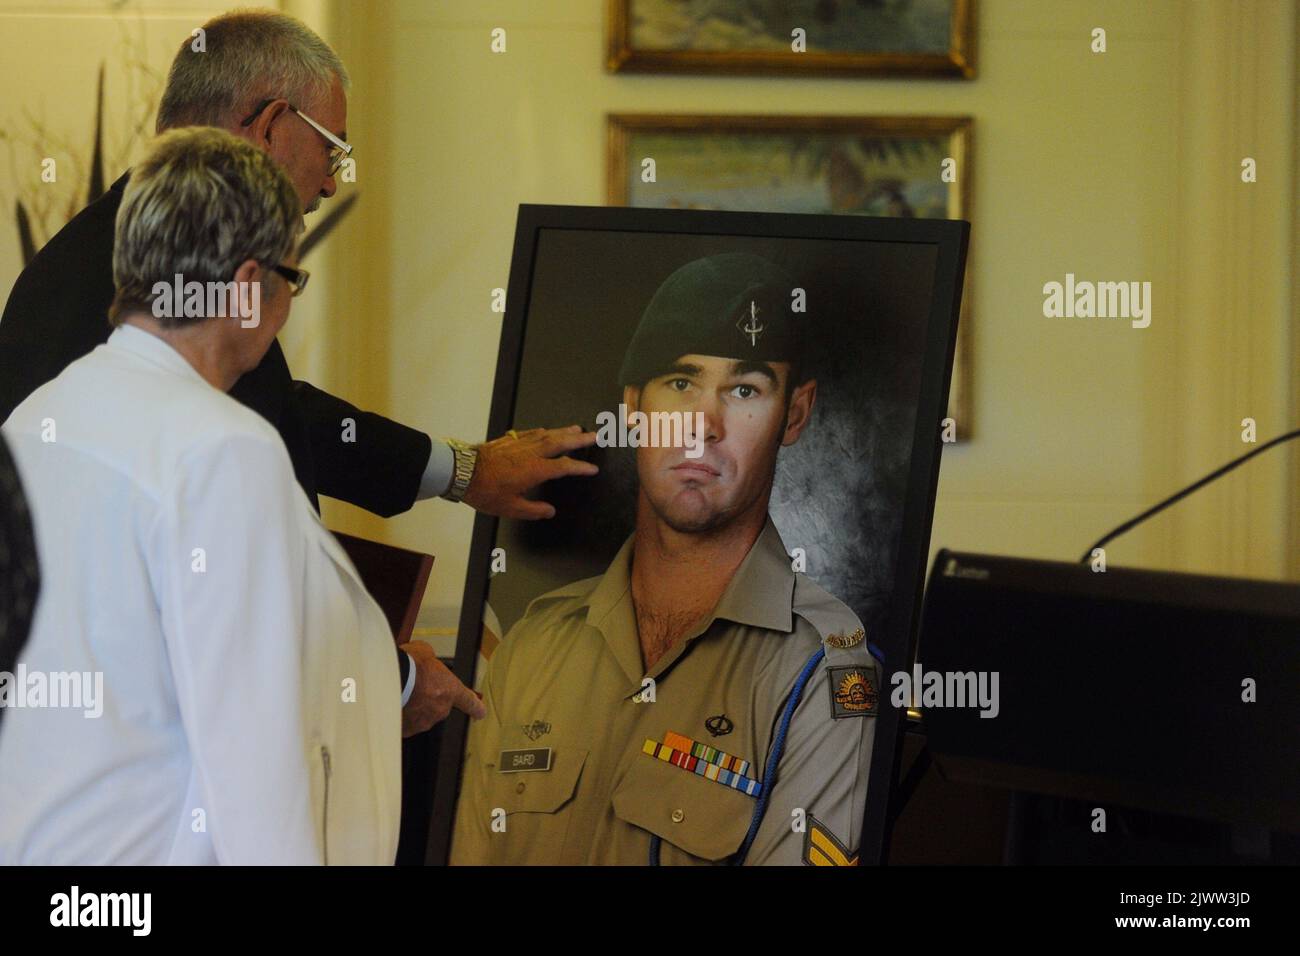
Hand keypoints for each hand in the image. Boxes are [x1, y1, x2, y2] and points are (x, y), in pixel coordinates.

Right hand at [399, 639, 484, 736]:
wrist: (389, 680)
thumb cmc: (409, 665)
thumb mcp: (425, 652)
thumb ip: (431, 660)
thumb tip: (425, 658)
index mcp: (451, 690)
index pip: (470, 702)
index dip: (476, 708)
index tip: (480, 712)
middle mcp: (441, 709)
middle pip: (439, 707)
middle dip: (429, 699)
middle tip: (415, 687)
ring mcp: (424, 722)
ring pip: (421, 716)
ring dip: (414, 707)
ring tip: (401, 694)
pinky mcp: (408, 730)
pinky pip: (406, 724)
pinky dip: (401, 716)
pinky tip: (393, 705)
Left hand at [462, 424, 598, 519]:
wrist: (462, 471)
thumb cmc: (485, 490)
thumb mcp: (510, 508)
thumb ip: (532, 510)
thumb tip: (549, 511)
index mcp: (535, 470)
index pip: (564, 466)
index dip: (580, 467)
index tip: (592, 468)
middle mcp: (531, 453)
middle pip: (561, 442)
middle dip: (579, 439)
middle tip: (595, 435)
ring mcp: (520, 443)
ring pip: (548, 434)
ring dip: (564, 431)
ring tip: (576, 428)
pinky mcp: (509, 439)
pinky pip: (531, 432)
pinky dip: (543, 430)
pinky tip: (546, 430)